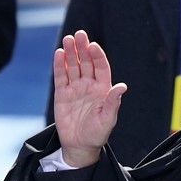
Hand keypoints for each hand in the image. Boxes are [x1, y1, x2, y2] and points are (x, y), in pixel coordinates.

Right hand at [52, 30, 126, 166]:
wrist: (79, 146)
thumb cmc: (97, 134)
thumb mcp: (108, 119)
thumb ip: (113, 102)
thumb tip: (122, 86)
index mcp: (103, 89)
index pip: (101, 67)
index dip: (97, 56)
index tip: (93, 46)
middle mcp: (89, 85)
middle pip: (86, 62)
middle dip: (82, 48)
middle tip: (79, 34)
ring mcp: (75, 88)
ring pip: (73, 66)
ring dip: (70, 53)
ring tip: (67, 40)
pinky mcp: (62, 94)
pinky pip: (61, 76)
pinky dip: (59, 65)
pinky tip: (59, 53)